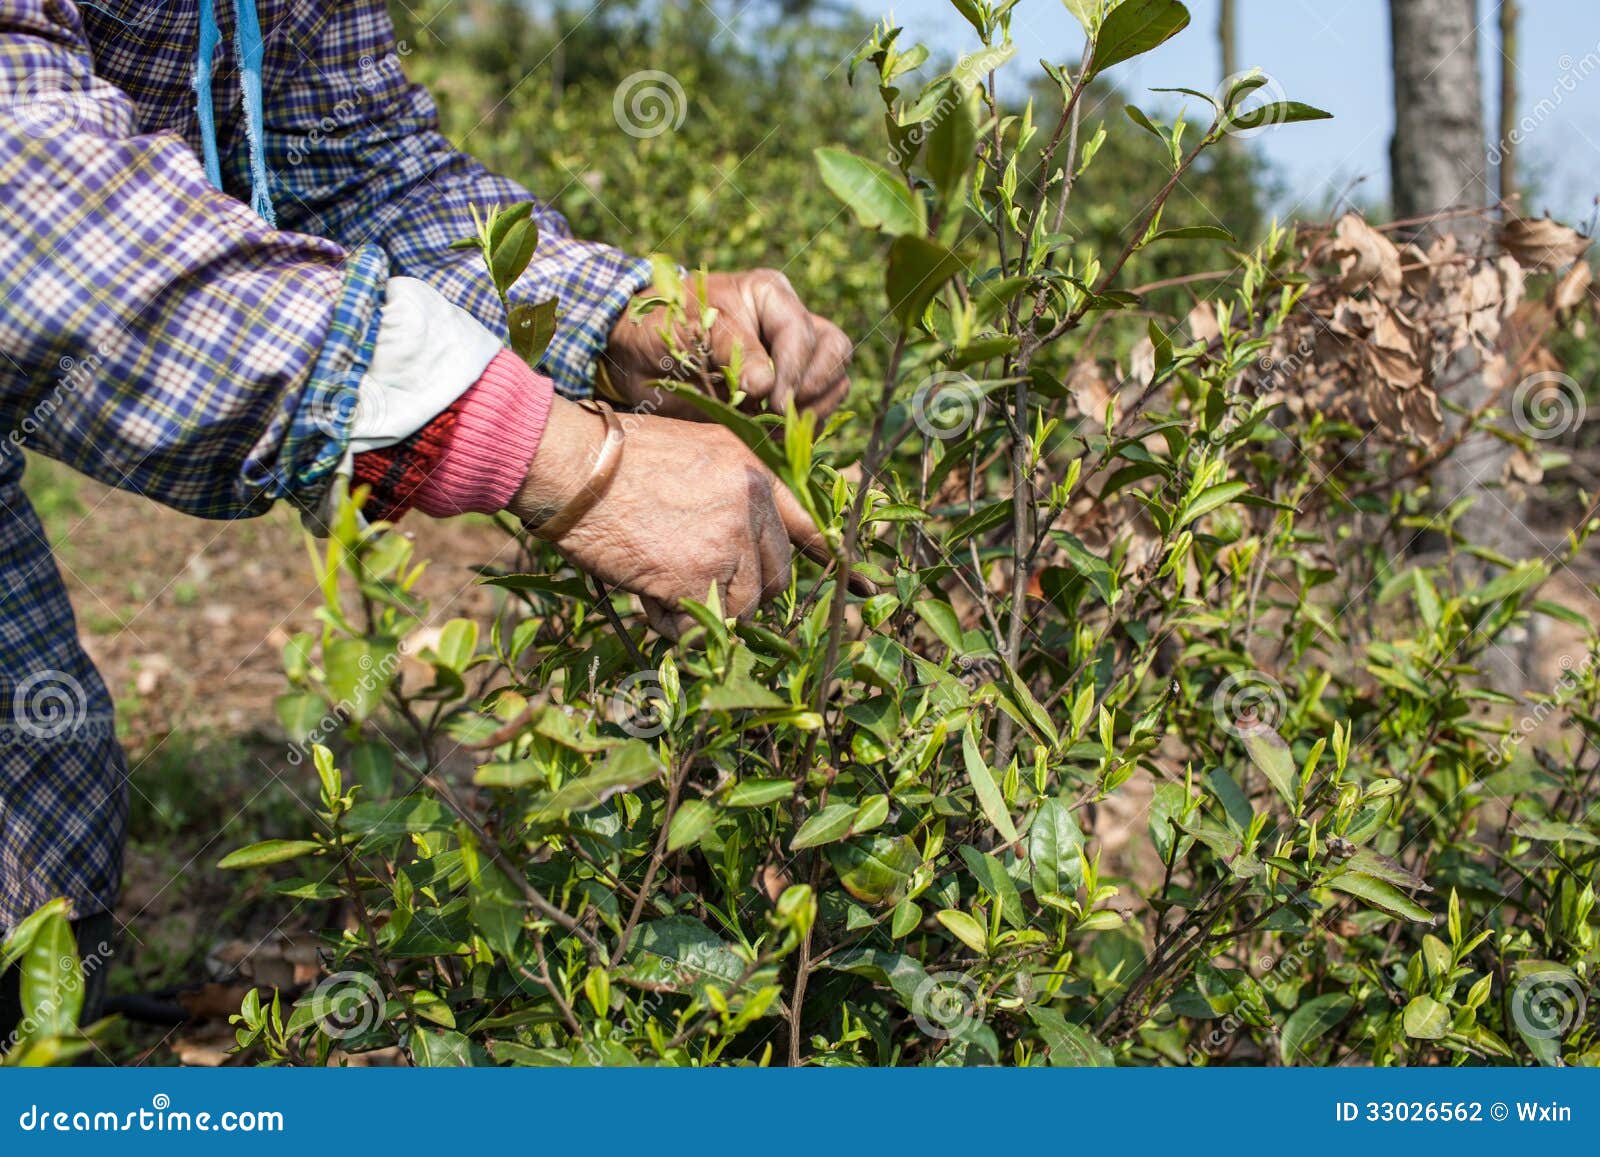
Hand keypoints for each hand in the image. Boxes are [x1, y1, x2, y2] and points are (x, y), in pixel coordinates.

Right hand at [508, 396, 828, 637]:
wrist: (572, 467)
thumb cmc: (618, 462)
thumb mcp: (695, 455)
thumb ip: (732, 492)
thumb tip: (748, 542)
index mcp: (755, 471)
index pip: (810, 522)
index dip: (839, 558)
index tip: (869, 586)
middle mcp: (753, 504)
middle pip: (775, 578)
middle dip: (742, 589)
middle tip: (695, 576)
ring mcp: (729, 541)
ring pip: (742, 605)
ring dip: (706, 607)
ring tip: (662, 577)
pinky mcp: (699, 576)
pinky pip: (705, 624)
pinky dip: (676, 622)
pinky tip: (648, 593)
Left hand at [601, 269, 852, 420]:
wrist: (638, 354)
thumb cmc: (660, 326)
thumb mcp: (688, 328)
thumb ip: (731, 349)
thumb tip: (768, 385)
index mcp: (770, 296)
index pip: (803, 331)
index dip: (795, 369)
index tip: (774, 401)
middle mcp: (788, 325)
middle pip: (834, 352)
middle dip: (814, 388)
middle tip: (781, 417)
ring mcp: (791, 360)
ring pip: (835, 381)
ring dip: (814, 412)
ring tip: (777, 430)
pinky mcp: (785, 393)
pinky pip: (817, 411)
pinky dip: (803, 430)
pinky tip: (775, 438)